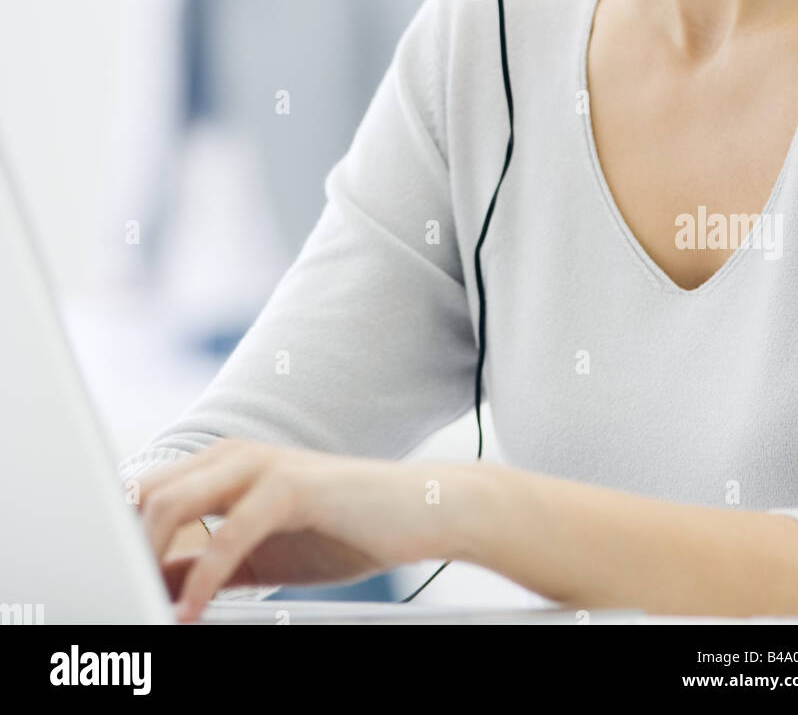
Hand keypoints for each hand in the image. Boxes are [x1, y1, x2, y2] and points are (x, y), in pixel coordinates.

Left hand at [134, 438, 470, 619]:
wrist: (419, 511)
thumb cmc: (342, 530)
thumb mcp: (259, 555)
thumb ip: (205, 562)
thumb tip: (149, 585)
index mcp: (221, 465)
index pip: (145, 494)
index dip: (120, 538)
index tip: (110, 584)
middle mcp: (233, 455)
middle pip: (146, 496)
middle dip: (123, 549)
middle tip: (117, 598)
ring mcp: (261, 464)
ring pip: (174, 505)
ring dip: (149, 562)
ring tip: (142, 606)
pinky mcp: (290, 485)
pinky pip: (227, 535)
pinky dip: (203, 578)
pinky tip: (192, 611)